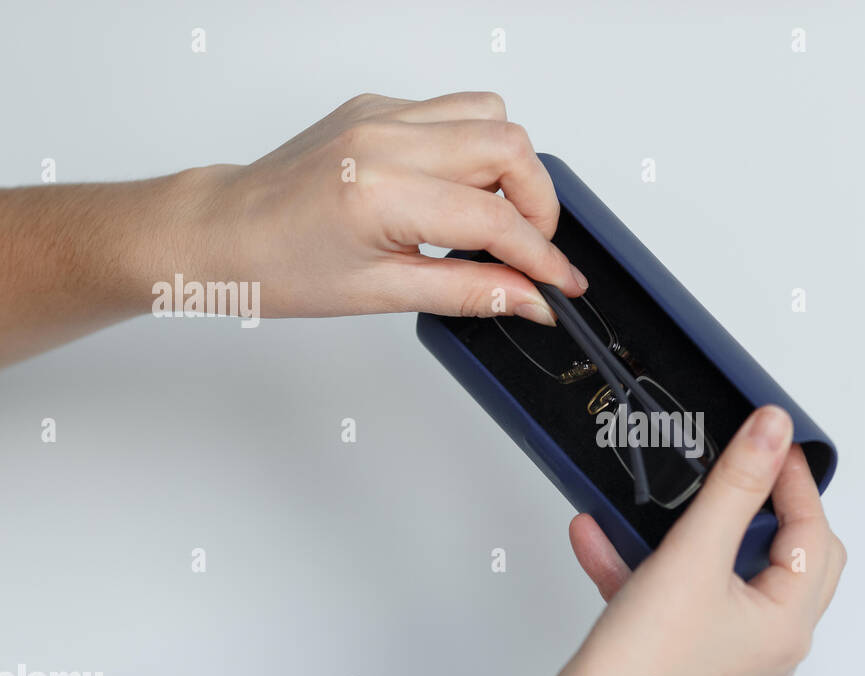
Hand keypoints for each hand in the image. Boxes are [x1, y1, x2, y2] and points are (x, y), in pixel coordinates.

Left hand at [0, 90, 582, 366]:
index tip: (562, 286)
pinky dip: (474, 153)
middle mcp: (385, 137)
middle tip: (530, 251)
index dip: (540, 258)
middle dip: (538, 204)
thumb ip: (469, 293)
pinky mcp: (378, 106)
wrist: (221, 231)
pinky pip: (455, 112)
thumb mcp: (381, 294)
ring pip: (490, 115)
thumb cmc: (278, 265)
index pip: (494, 219)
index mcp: (381, 191)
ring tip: (494, 220)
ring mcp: (382, 113)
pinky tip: (455, 195)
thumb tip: (530, 299)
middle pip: (509, 147)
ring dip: (511, 170)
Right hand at [365, 406, 845, 675]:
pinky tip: (600, 537)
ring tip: (671, 496)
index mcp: (789, 624)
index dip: (794, 480)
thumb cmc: (643, 662)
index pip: (814, 534)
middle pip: (790, 557)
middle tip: (748, 465)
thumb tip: (773, 430)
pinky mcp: (692, 658)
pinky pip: (683, 598)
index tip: (774, 438)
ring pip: (731, 575)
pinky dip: (651, 566)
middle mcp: (772, 646)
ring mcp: (733, 655)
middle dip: (765, 507)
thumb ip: (736, 484)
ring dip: (695, 532)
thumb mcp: (694, 552)